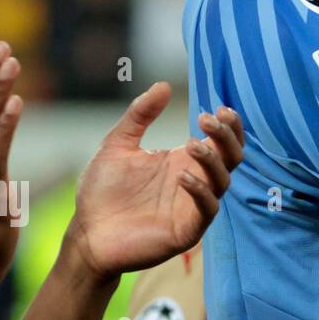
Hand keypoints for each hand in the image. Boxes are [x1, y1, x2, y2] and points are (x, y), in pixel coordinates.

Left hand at [61, 82, 243, 281]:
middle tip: (207, 120)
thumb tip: (163, 85)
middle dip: (226, 136)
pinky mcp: (187, 230)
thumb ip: (140, 115)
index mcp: (185, 161)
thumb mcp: (118, 145)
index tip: (218, 108)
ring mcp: (193, 206)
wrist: (86, 234)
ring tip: (191, 145)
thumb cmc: (102, 191)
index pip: (222, 141)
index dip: (229, 124)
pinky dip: (200, 191)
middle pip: (232, 156)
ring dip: (213, 160)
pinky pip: (207, 209)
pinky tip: (182, 177)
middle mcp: (196, 181)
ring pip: (223, 180)